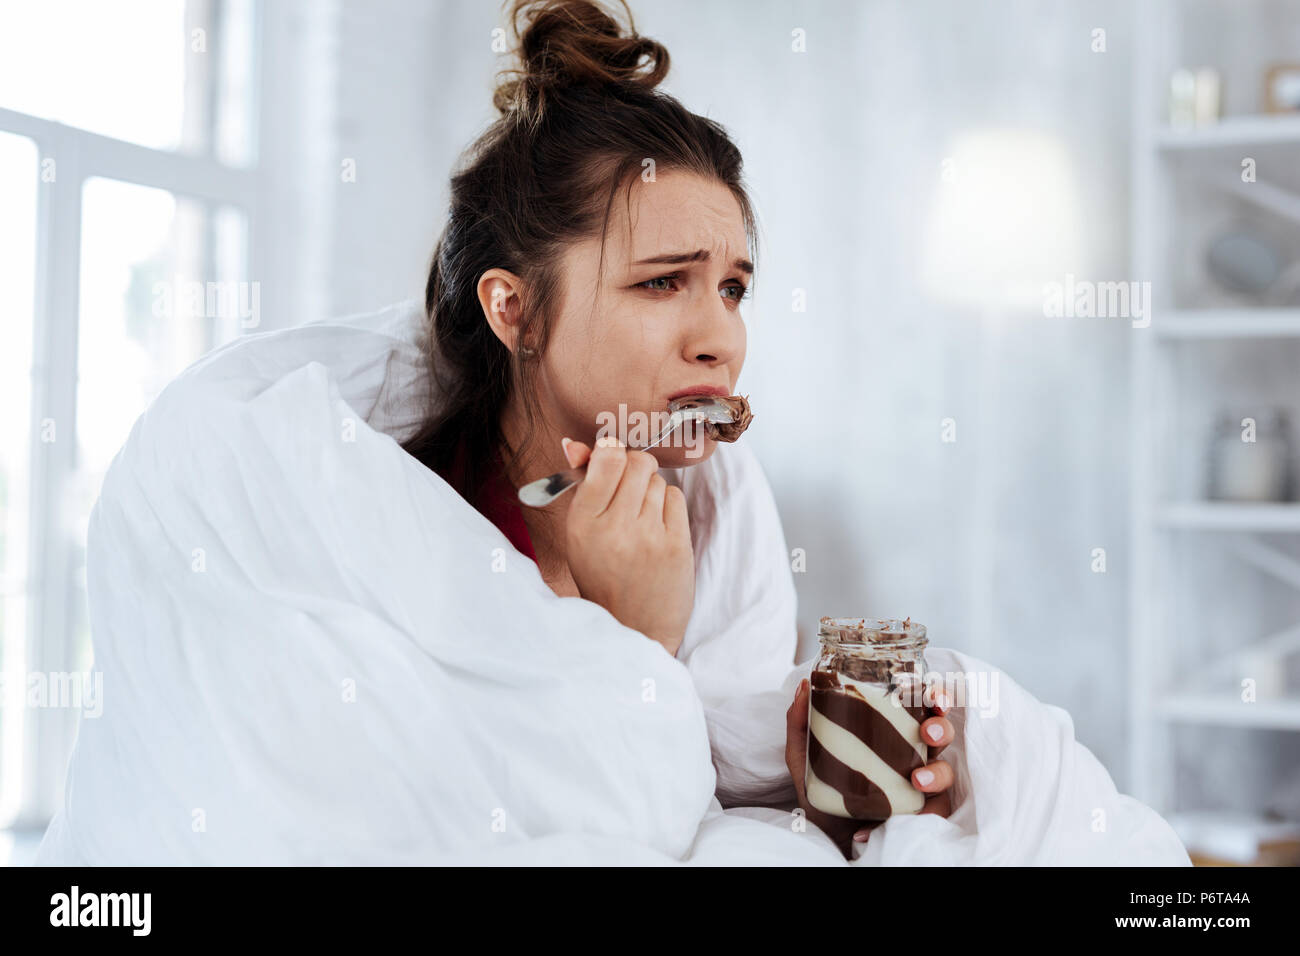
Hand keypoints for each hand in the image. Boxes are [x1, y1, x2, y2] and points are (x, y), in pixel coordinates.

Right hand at [560, 435, 694, 655]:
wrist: (634, 628)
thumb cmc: (603, 577)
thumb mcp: (579, 535)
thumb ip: (581, 487)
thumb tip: (575, 443)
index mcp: (582, 522)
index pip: (606, 457)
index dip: (612, 452)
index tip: (612, 462)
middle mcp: (613, 527)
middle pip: (637, 462)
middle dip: (635, 468)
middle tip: (629, 491)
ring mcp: (648, 536)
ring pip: (658, 480)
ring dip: (651, 491)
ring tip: (640, 520)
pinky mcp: (676, 545)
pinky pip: (675, 498)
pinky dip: (668, 508)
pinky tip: (657, 530)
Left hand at [785, 677, 956, 857]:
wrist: (823, 829)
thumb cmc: (822, 785)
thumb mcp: (805, 753)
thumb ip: (801, 722)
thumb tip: (804, 685)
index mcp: (891, 730)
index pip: (920, 707)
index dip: (935, 697)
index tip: (932, 695)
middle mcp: (911, 753)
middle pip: (940, 734)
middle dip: (942, 728)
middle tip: (928, 732)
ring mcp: (918, 784)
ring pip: (945, 772)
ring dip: (937, 773)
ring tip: (917, 780)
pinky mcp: (918, 813)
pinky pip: (934, 813)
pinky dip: (921, 816)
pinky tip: (893, 821)